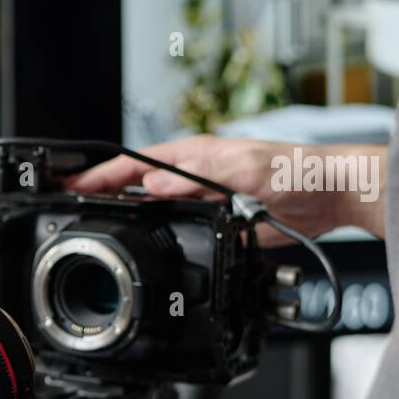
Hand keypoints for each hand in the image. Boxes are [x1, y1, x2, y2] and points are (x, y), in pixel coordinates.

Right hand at [67, 136, 349, 245]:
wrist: (329, 194)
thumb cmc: (297, 170)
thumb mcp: (246, 169)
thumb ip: (199, 176)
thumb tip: (156, 185)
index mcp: (195, 155)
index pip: (136, 164)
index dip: (101, 175)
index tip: (73, 184)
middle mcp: (194, 175)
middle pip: (136, 184)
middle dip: (101, 193)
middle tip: (69, 205)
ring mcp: (203, 198)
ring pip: (152, 206)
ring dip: (123, 213)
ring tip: (93, 226)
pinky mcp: (216, 220)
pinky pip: (174, 226)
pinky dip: (152, 232)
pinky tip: (140, 243)